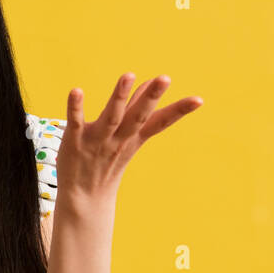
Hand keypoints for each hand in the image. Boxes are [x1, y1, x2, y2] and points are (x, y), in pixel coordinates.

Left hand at [55, 73, 202, 206]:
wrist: (84, 197)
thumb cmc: (106, 161)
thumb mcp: (127, 136)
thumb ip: (136, 107)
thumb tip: (149, 82)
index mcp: (134, 136)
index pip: (160, 122)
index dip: (179, 111)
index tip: (199, 100)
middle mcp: (119, 138)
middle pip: (138, 117)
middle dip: (151, 98)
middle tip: (166, 78)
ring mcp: (97, 141)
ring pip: (111, 117)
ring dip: (119, 96)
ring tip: (129, 75)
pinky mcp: (74, 142)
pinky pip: (74, 123)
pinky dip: (75, 108)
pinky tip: (76, 91)